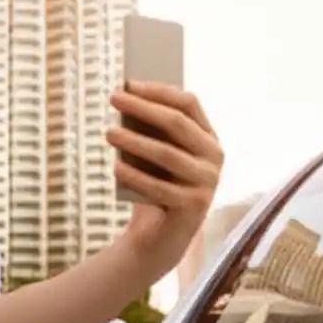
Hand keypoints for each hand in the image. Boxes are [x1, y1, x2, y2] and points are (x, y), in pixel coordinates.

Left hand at [106, 81, 222, 279]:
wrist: (159, 238)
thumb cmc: (154, 188)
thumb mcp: (153, 156)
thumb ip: (149, 132)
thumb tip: (127, 101)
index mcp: (208, 138)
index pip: (189, 103)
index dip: (158, 91)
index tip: (128, 84)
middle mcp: (214, 158)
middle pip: (178, 124)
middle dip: (143, 108)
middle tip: (114, 99)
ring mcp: (208, 183)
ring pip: (168, 154)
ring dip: (135, 141)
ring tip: (109, 133)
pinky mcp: (194, 207)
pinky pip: (160, 187)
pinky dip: (136, 175)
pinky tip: (116, 166)